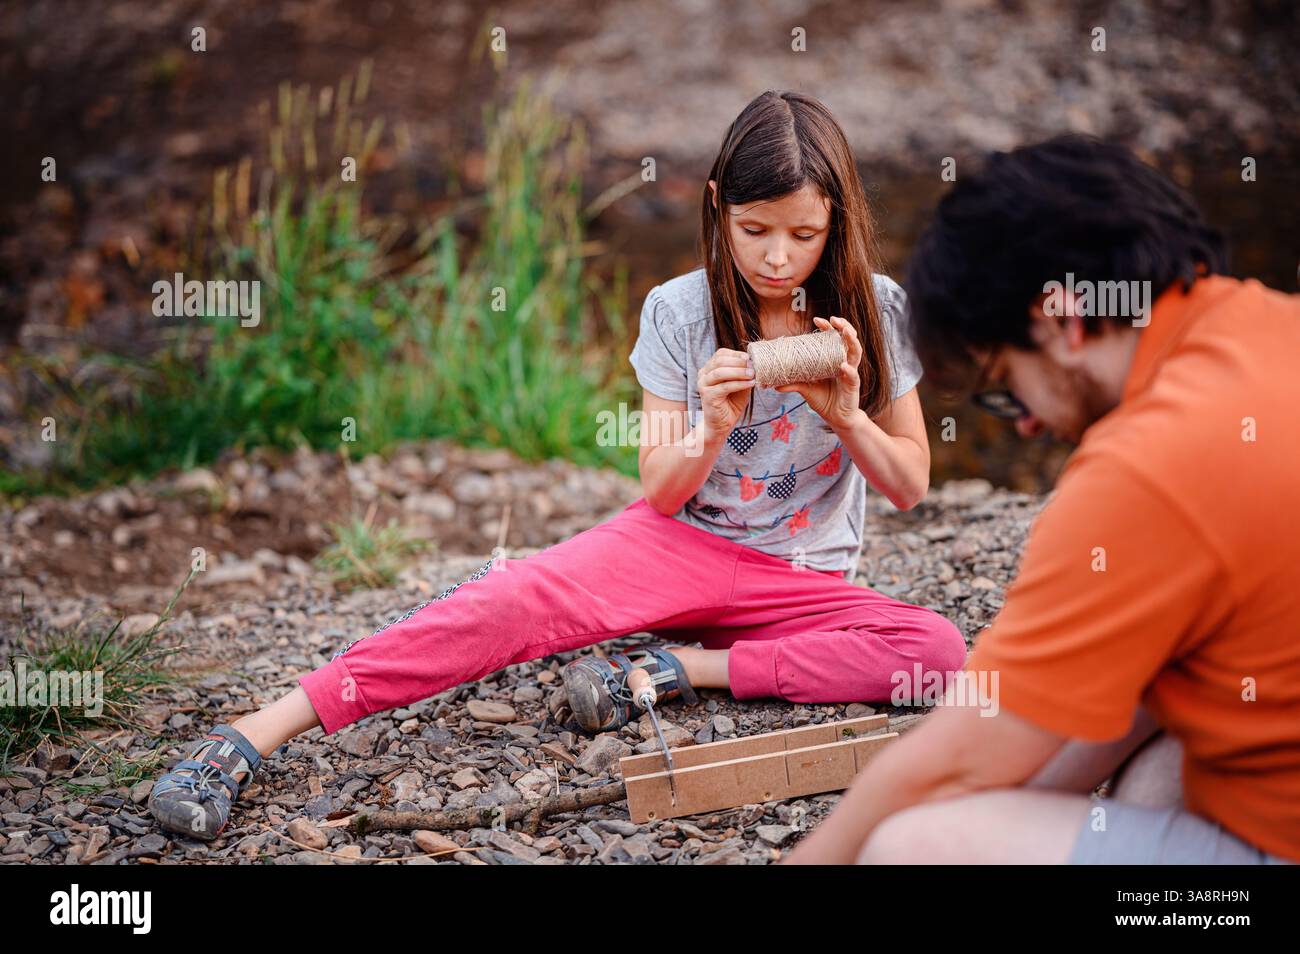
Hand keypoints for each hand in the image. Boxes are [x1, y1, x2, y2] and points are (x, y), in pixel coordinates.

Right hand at [698, 347, 756, 439]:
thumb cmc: (731, 404)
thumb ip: (743, 374)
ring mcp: (703, 384)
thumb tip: (754, 363)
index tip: (750, 358)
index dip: (736, 354)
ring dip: (739, 372)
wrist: (721, 424)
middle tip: (753, 366)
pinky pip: (725, 386)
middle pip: (720, 360)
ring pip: (721, 372)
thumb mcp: (740, 385)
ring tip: (752, 374)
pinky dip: (739, 384)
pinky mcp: (707, 396)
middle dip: (738, 362)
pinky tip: (750, 384)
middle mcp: (703, 374)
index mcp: (709, 368)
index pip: (721, 354)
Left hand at [775, 315, 863, 430]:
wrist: (836, 418)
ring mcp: (851, 373)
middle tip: (834, 319)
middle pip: (849, 339)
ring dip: (851, 340)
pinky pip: (853, 376)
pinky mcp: (853, 386)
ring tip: (845, 332)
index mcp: (834, 358)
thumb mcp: (806, 389)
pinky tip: (843, 365)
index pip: (833, 338)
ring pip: (856, 352)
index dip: (828, 327)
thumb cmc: (824, 399)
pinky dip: (849, 370)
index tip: (816, 319)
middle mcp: (845, 362)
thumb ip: (793, 384)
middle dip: (844, 326)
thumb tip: (774, 384)